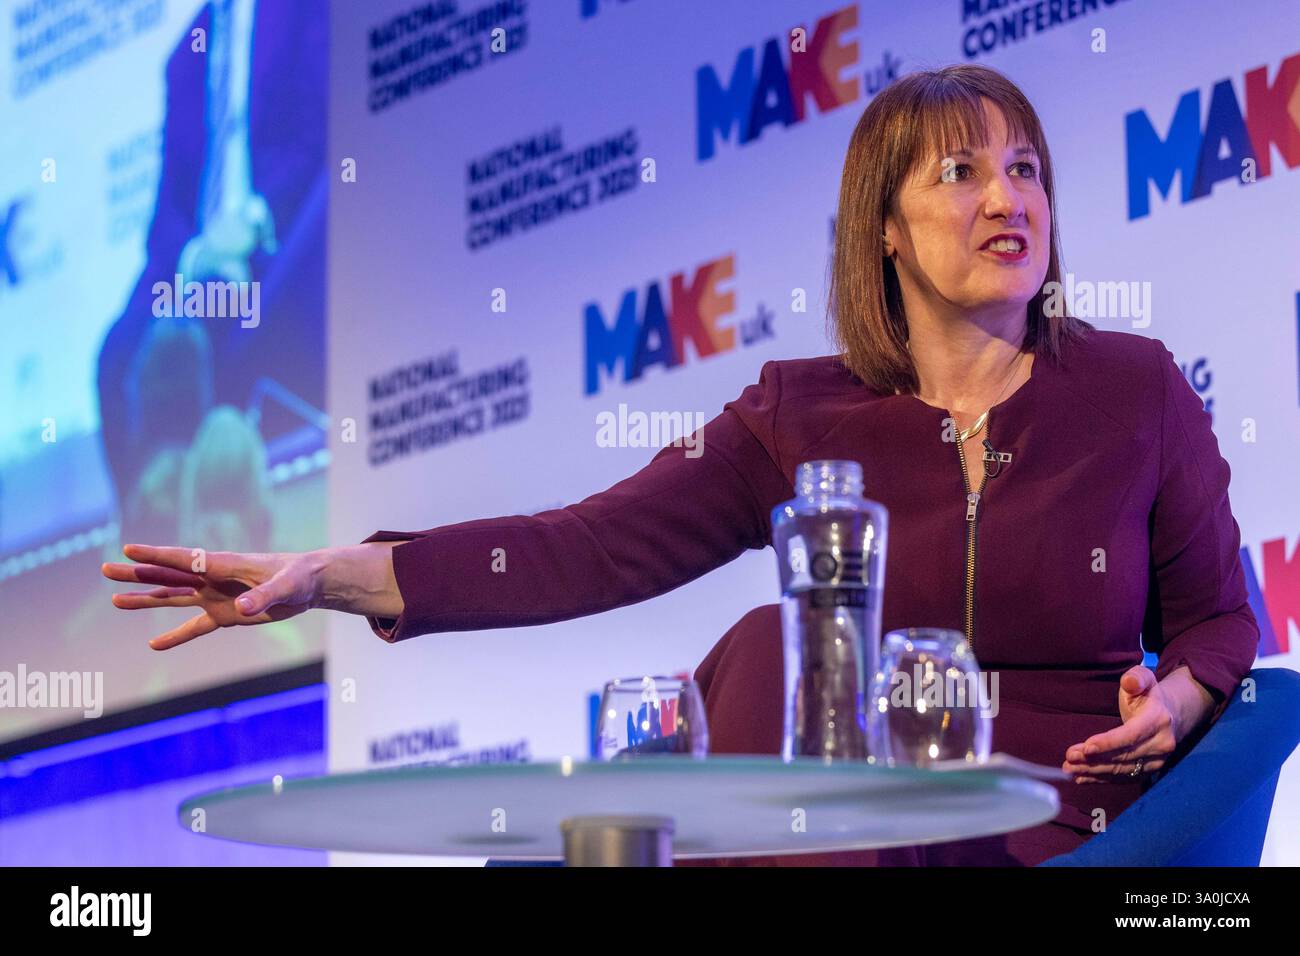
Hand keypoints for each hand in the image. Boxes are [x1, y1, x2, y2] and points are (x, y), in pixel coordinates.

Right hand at [102, 544, 321, 649]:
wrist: (309, 585)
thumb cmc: (298, 577)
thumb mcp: (285, 586)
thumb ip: (263, 597)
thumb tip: (241, 609)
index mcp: (224, 564)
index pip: (184, 559)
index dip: (157, 555)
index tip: (129, 550)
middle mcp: (213, 579)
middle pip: (169, 575)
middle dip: (138, 573)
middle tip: (106, 570)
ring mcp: (216, 596)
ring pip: (174, 598)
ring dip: (147, 600)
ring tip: (115, 601)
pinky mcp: (225, 615)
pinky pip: (195, 626)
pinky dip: (176, 636)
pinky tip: (154, 645)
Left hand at [1062, 665, 1178, 782]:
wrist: (1171, 716)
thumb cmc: (1148, 695)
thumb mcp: (1143, 678)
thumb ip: (1136, 677)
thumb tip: (1129, 682)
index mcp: (1158, 720)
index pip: (1131, 735)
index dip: (1108, 743)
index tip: (1086, 747)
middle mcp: (1161, 744)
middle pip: (1123, 755)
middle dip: (1094, 758)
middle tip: (1069, 757)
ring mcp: (1157, 761)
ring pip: (1121, 769)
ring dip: (1093, 771)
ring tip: (1069, 769)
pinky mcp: (1149, 771)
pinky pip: (1123, 778)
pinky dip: (1101, 779)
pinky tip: (1081, 778)